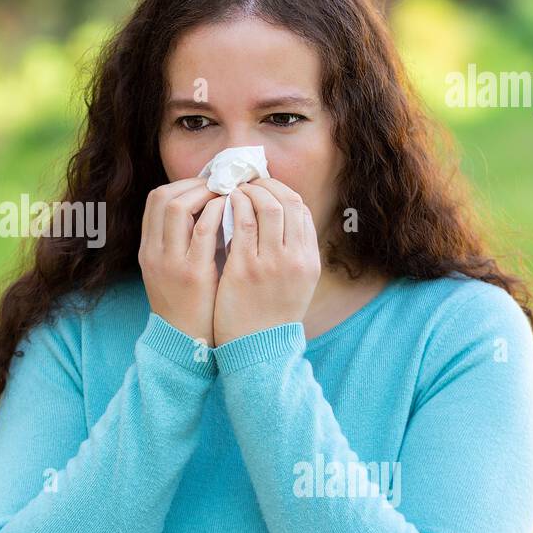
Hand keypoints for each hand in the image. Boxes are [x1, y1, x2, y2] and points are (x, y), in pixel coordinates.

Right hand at [138, 177, 224, 349]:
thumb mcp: (172, 270)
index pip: (155, 199)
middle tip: (221, 186)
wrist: (185, 344)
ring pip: (178, 207)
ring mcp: (170, 262)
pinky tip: (233, 212)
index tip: (206, 185)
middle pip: (164, 197)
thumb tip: (208, 207)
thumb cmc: (188, 304)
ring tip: (227, 196)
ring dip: (205, 193)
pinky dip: (217, 213)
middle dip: (194, 185)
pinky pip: (202, 230)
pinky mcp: (192, 274)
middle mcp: (153, 252)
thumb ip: (182, 242)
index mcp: (148, 250)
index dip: (182, 185)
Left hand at [212, 177, 321, 345]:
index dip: (281, 191)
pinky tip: (222, 204)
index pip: (301, 209)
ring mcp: (271, 263)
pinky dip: (232, 207)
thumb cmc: (270, 314)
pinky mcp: (245, 269)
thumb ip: (292, 252)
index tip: (263, 186)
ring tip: (233, 190)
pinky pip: (240, 224)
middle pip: (287, 202)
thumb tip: (278, 218)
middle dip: (265, 185)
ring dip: (247, 192)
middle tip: (246, 183)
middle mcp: (296, 258)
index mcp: (309, 260)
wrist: (257, 349)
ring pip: (265, 207)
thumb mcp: (295, 283)